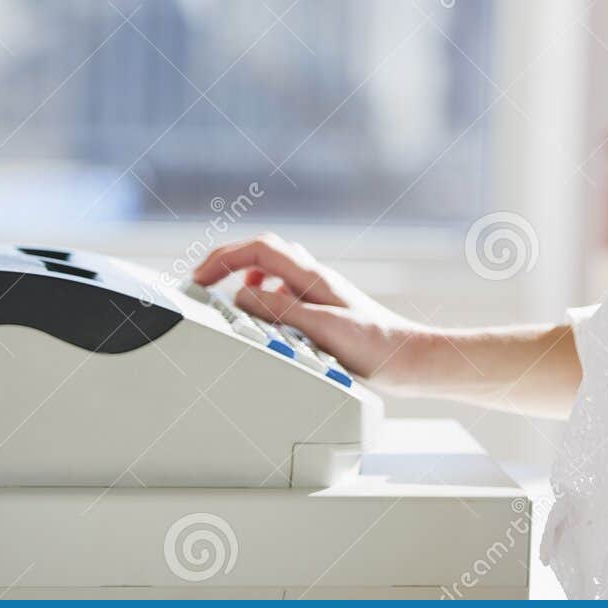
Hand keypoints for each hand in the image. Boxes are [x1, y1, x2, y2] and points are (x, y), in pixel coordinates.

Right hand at [192, 233, 434, 393]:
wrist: (407, 359)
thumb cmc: (373, 346)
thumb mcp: (320, 328)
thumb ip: (280, 309)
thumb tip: (240, 295)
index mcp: (312, 277)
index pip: (258, 248)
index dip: (224, 257)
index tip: (200, 277)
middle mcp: (315, 278)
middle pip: (264, 250)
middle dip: (229, 260)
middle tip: (203, 281)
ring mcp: (321, 290)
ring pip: (275, 266)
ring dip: (246, 273)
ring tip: (228, 294)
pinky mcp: (325, 307)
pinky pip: (286, 287)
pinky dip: (265, 293)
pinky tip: (265, 314)